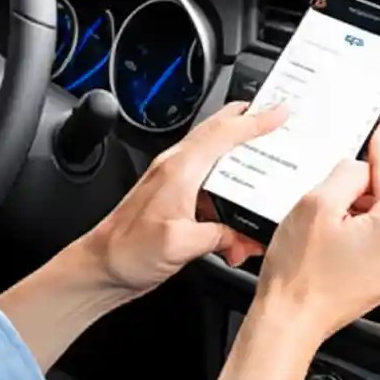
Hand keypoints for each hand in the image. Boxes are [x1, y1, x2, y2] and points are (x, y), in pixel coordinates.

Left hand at [79, 101, 286, 298]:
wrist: (99, 268)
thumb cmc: (126, 252)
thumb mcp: (180, 245)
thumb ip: (219, 236)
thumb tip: (241, 236)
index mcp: (179, 169)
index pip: (225, 134)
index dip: (257, 120)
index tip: (280, 110)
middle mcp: (175, 169)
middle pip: (218, 133)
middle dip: (248, 122)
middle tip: (274, 118)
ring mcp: (173, 183)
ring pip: (214, 157)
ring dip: (239, 157)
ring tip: (263, 159)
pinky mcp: (172, 200)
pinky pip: (208, 184)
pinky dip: (228, 191)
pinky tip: (237, 210)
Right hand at [253, 121, 379, 340]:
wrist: (290, 320)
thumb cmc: (298, 275)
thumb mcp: (316, 204)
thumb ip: (346, 173)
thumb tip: (362, 166)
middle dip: (358, 194)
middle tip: (324, 206)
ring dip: (356, 216)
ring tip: (323, 233)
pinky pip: (379, 243)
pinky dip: (359, 236)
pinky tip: (332, 246)